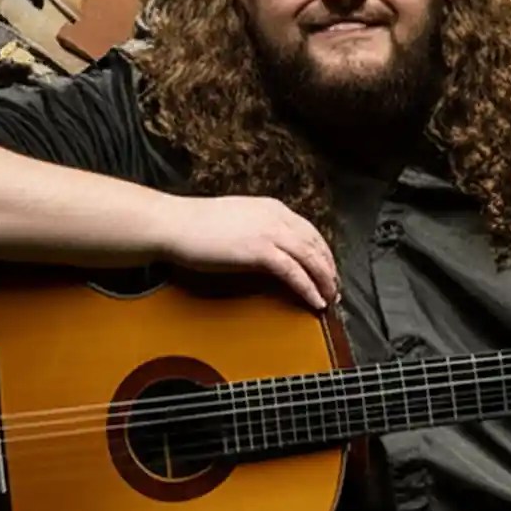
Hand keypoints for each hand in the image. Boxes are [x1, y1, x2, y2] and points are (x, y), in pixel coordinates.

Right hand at [161, 196, 339, 310]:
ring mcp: (269, 233)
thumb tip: (270, 251)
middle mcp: (277, 217)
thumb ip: (259, 230)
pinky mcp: (260, 251)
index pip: (309, 231)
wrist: (175, 224)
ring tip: (329, 298)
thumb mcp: (237, 221)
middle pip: (316, 245)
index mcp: (273, 208)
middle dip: (329, 269)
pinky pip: (293, 272)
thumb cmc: (197, 226)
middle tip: (335, 289)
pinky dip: (308, 288)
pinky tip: (314, 301)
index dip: (323, 253)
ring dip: (324, 281)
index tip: (329, 270)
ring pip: (310, 258)